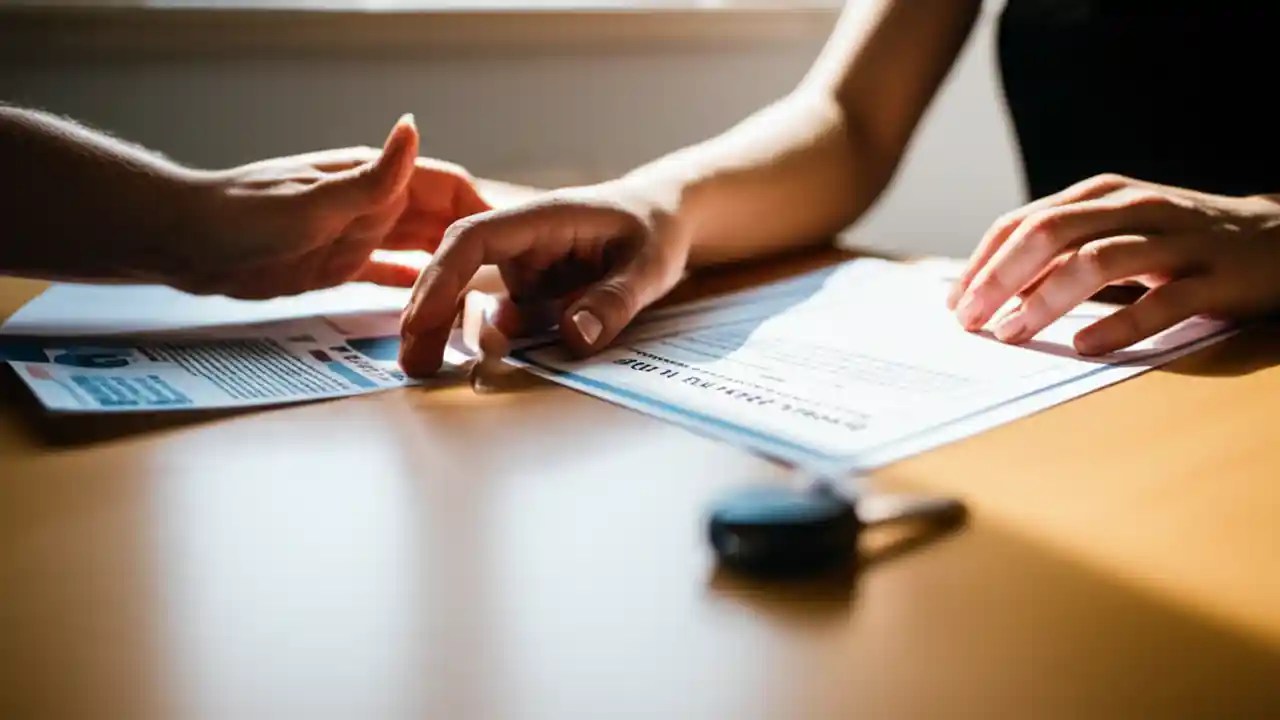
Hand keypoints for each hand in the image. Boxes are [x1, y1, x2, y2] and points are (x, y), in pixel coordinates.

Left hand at [167, 115, 488, 297]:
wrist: (187, 241)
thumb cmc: (243, 215)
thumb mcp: (315, 200)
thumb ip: (371, 177)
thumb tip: (414, 128)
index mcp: (372, 179)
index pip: (445, 187)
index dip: (483, 208)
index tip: (517, 239)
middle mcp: (372, 203)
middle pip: (441, 220)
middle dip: (477, 242)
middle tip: (515, 278)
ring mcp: (357, 234)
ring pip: (420, 248)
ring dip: (451, 265)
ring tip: (488, 293)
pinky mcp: (338, 264)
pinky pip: (388, 273)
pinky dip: (415, 283)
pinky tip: (439, 301)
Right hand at [398, 182, 691, 375]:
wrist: (664, 218)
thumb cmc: (657, 230)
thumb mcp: (651, 266)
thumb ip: (614, 300)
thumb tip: (573, 337)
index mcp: (540, 220)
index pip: (473, 240)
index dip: (443, 278)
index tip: (422, 319)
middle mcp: (522, 241)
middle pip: (456, 269)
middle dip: (428, 314)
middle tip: (413, 363)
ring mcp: (524, 267)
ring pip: (476, 301)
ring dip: (450, 333)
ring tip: (428, 371)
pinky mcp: (532, 291)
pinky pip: (506, 320)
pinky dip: (491, 344)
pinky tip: (481, 368)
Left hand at [947, 174, 1279, 353]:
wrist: (1278, 239)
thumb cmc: (1179, 240)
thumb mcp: (1116, 231)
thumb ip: (1060, 251)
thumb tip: (990, 291)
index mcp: (1103, 195)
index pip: (1024, 222)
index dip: (983, 263)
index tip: (955, 303)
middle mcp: (1136, 208)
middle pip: (1051, 234)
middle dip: (1000, 278)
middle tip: (969, 320)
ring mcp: (1177, 240)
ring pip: (1098, 261)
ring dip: (1045, 300)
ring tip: (1012, 332)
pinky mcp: (1215, 278)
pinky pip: (1163, 302)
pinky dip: (1120, 325)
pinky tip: (1085, 346)